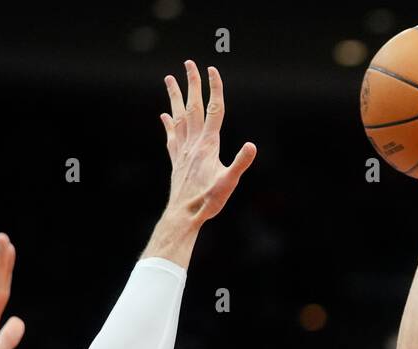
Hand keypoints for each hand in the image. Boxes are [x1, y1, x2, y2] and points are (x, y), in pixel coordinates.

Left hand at [161, 61, 255, 224]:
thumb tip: (252, 146)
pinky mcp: (176, 161)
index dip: (214, 89)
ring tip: (169, 79)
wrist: (183, 214)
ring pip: (178, 117)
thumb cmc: (208, 201)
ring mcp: (183, 150)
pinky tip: (165, 115)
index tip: (212, 70)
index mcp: (209, 144)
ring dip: (175, 97)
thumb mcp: (229, 183)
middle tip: (189, 64)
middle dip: (192, 84)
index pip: (214, 110)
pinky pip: (171, 136)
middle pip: (194, 107)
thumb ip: (240, 163)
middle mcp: (193, 143)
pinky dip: (168, 123)